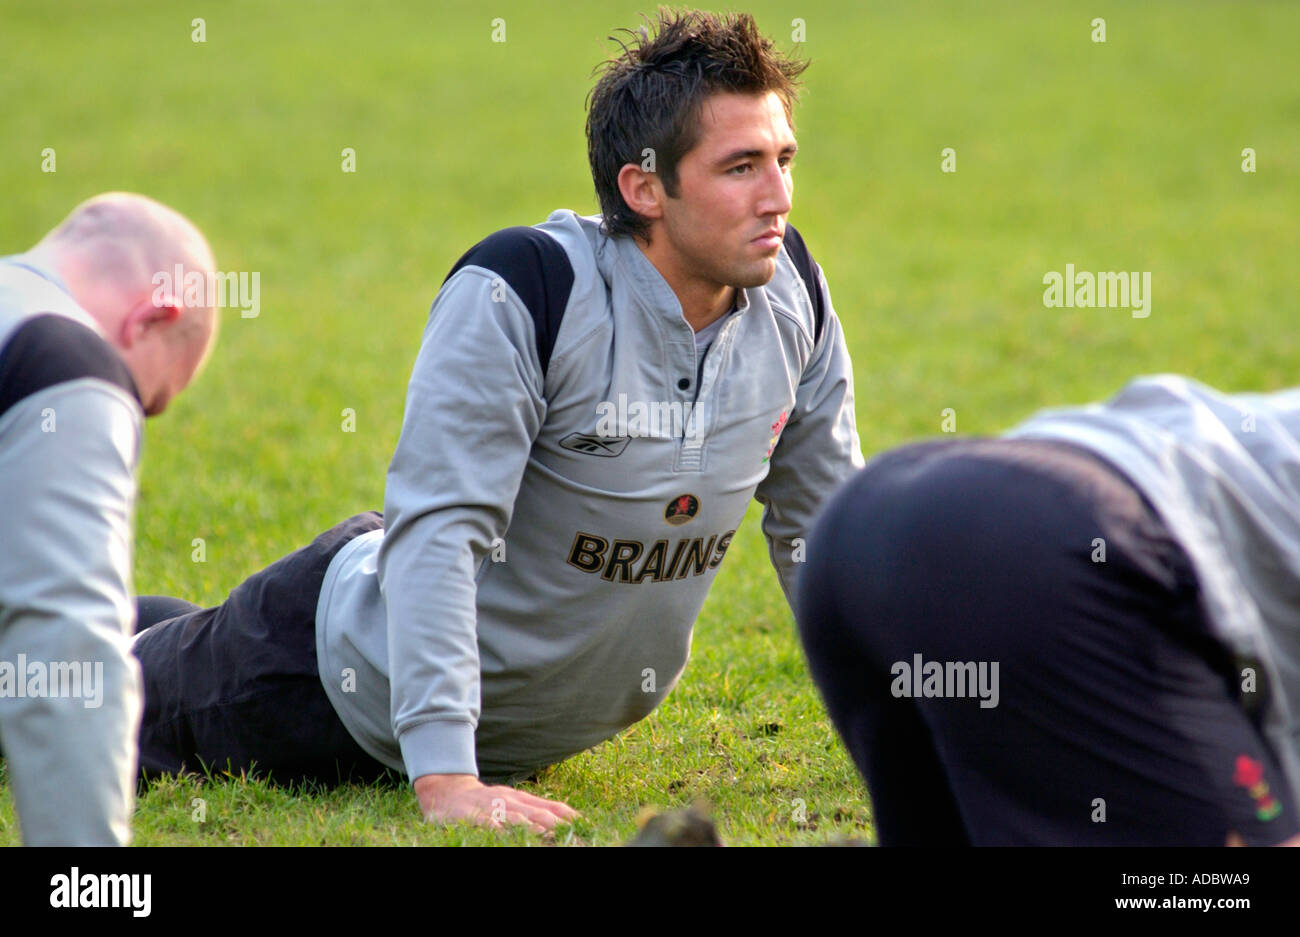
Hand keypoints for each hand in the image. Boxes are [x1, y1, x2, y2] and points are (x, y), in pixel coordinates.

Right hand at [414, 773, 578, 833]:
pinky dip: (499, 829)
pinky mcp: (472, 815)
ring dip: (534, 827)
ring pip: (516, 818)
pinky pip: (488, 823)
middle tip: (575, 835)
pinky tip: (508, 835)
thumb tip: (565, 821)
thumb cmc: (485, 802)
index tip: (588, 827)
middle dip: (557, 825)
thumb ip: (535, 811)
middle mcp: (510, 801)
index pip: (551, 807)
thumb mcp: (512, 802)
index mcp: (521, 798)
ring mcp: (491, 807)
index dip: (569, 817)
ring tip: (550, 835)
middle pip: (538, 814)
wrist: (446, 791)